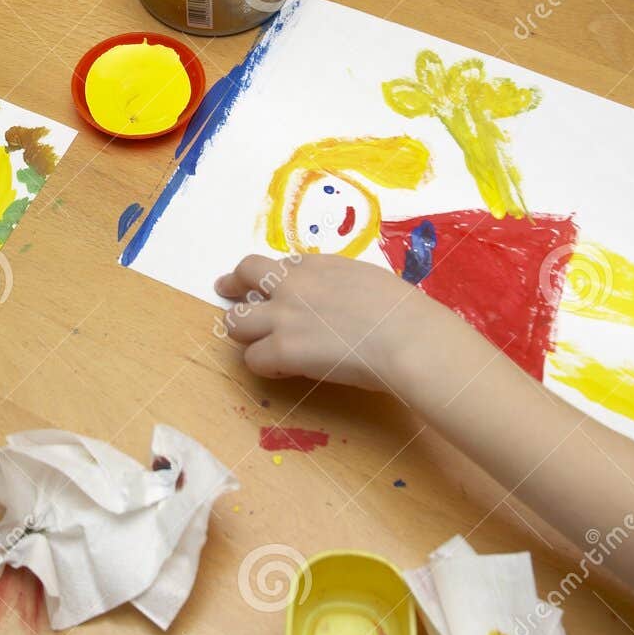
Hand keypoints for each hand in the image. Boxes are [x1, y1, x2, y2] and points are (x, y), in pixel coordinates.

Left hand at [216, 253, 455, 390]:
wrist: (407, 338)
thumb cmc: (405, 314)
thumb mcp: (369, 281)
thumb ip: (341, 287)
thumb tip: (338, 302)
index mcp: (319, 265)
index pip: (279, 263)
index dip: (268, 275)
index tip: (265, 282)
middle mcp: (294, 284)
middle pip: (244, 274)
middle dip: (233, 285)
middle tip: (226, 292)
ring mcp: (283, 316)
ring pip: (236, 321)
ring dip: (245, 333)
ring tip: (257, 345)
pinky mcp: (282, 350)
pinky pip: (253, 359)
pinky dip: (266, 366)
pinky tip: (284, 371)